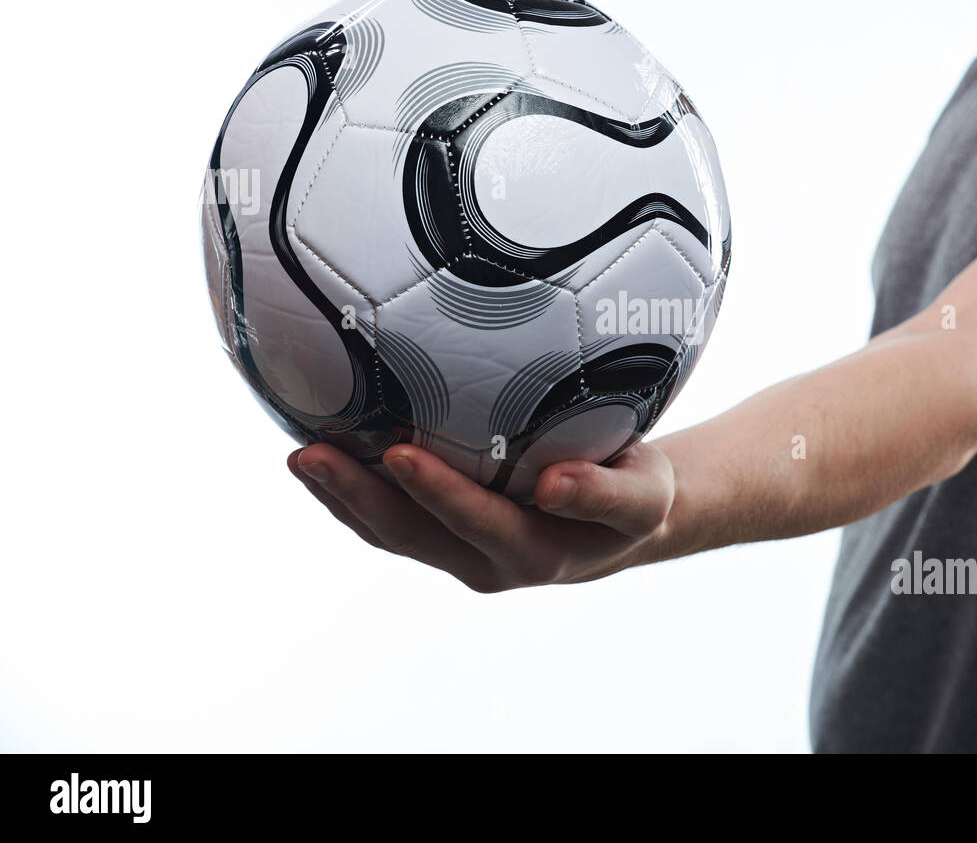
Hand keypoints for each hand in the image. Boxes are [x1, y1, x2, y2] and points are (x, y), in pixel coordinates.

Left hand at [287, 440, 676, 591]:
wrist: (624, 514)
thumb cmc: (637, 493)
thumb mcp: (643, 496)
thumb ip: (604, 493)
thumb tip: (552, 482)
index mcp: (535, 549)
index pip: (477, 522)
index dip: (437, 492)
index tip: (400, 450)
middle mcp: (487, 559)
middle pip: (410, 533)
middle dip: (358, 496)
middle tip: (311, 454)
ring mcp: (459, 550)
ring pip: (390, 531)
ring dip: (343, 496)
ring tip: (300, 454)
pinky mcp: (444, 533)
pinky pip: (391, 519)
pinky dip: (355, 490)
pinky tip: (328, 450)